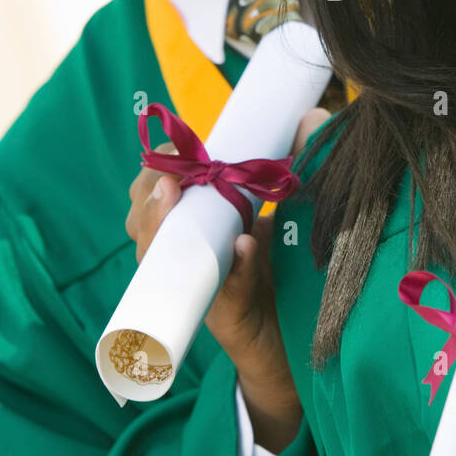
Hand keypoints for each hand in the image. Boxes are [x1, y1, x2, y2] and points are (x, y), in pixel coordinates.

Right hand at [125, 107, 329, 452]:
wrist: (302, 339)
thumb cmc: (285, 268)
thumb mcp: (282, 211)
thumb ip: (296, 165)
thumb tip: (312, 116)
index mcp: (195, 228)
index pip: (155, 194)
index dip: (157, 171)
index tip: (174, 152)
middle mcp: (187, 260)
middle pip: (144, 224)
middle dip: (149, 197)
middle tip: (169, 178)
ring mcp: (202, 292)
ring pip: (162, 260)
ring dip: (164, 226)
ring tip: (176, 195)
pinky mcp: (228, 319)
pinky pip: (224, 295)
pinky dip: (234, 268)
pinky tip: (242, 245)